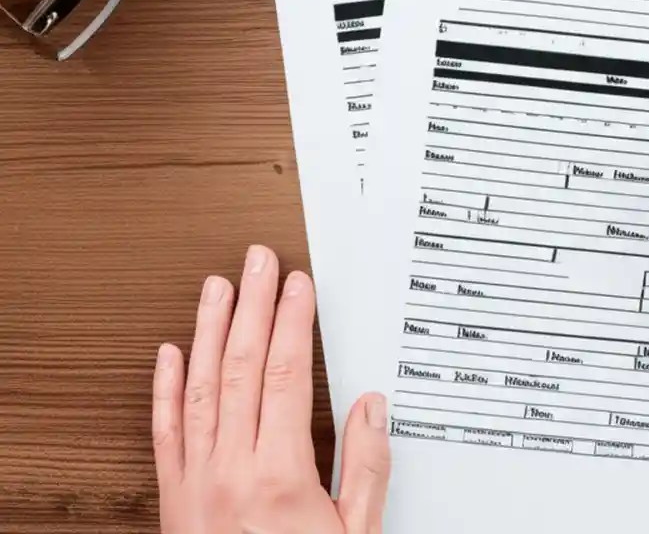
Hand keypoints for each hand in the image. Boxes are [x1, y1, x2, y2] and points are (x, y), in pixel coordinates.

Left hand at [151, 245, 390, 532]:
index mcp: (280, 477)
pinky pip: (164, 432)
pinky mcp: (174, 500)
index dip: (294, 322)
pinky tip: (170, 352)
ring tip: (218, 288)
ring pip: (199, 389)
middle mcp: (229, 472)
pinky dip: (165, 388)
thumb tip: (371, 407)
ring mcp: (195, 484)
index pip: (288, 376)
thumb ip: (366, 469)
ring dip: (209, 331)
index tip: (299, 286)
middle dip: (253, 307)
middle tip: (260, 262)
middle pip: (242, 368)